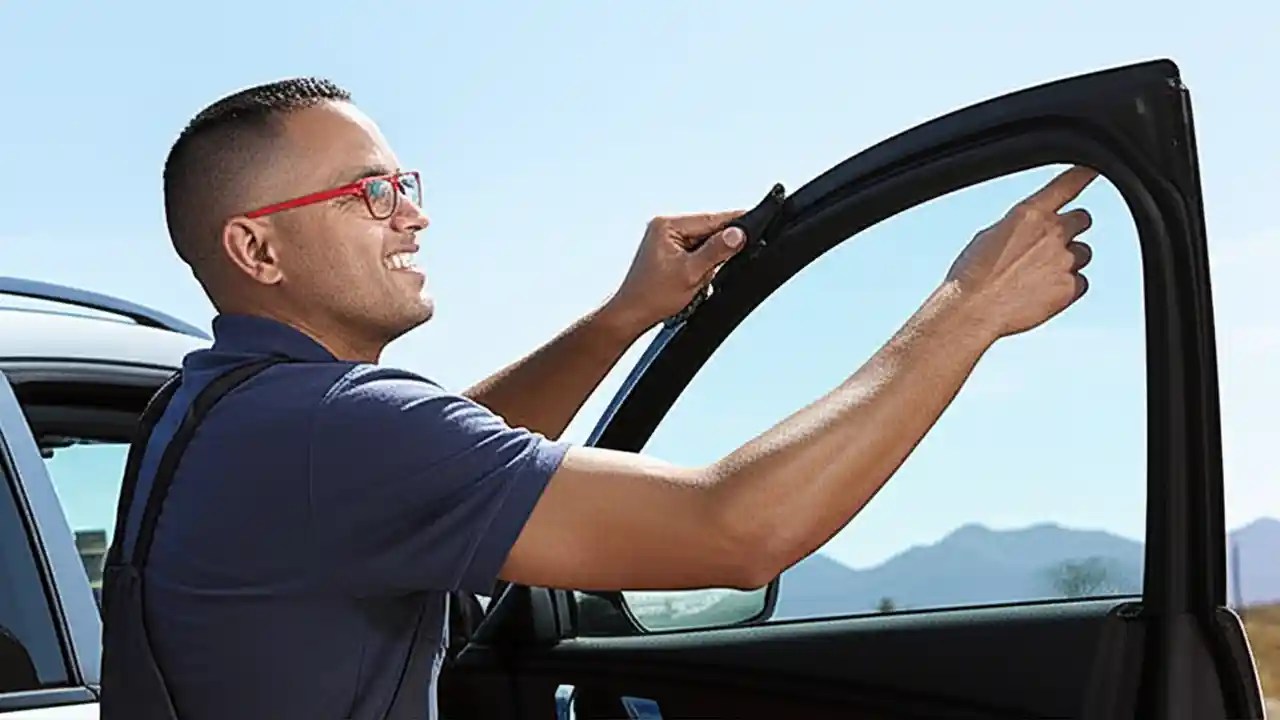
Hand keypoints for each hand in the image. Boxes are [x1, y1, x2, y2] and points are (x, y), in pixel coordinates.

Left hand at [603, 210, 746, 330]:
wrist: (632, 314)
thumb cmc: (652, 296)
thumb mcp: (691, 273)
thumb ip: (716, 251)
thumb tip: (737, 234)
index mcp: (667, 226)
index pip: (711, 219)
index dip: (734, 224)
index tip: (754, 222)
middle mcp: (664, 228)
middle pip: (708, 231)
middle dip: (718, 249)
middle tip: (716, 268)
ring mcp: (665, 240)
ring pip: (703, 244)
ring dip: (708, 261)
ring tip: (697, 279)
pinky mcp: (668, 253)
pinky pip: (694, 253)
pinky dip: (700, 266)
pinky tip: (693, 279)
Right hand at [946, 166, 1097, 338]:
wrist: (973, 309)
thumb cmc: (972, 275)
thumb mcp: (990, 236)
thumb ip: (1022, 226)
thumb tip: (1035, 230)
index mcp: (1029, 214)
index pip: (1067, 184)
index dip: (1085, 173)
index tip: (1095, 167)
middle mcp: (1052, 232)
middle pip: (1082, 219)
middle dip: (1070, 230)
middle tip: (1051, 246)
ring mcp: (1064, 260)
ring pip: (1083, 253)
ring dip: (1068, 261)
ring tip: (1038, 277)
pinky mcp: (1070, 288)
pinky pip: (1081, 282)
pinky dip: (1067, 288)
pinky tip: (1041, 294)